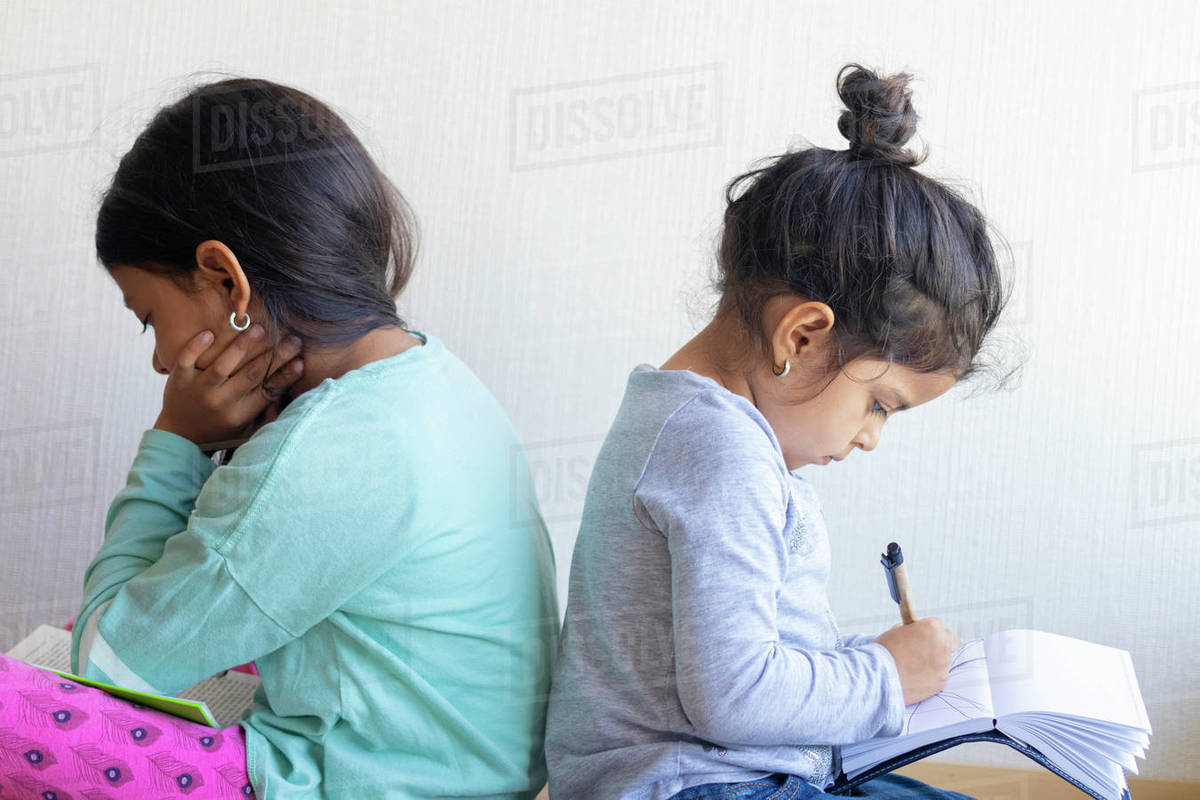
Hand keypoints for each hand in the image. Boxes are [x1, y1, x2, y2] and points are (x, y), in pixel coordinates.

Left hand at [153, 326, 304, 451]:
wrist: (178, 436)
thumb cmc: (218, 430)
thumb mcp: (244, 430)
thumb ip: (265, 414)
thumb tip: (289, 392)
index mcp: (239, 414)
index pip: (268, 391)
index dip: (286, 376)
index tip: (301, 361)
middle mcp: (220, 402)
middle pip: (252, 374)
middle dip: (276, 356)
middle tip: (293, 339)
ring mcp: (199, 389)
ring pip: (223, 365)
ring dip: (242, 346)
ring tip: (258, 329)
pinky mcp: (179, 379)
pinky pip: (187, 359)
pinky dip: (196, 346)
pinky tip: (209, 333)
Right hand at [875, 617, 961, 704]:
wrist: (878, 676)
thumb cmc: (884, 651)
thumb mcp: (898, 631)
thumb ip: (914, 630)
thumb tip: (919, 632)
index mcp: (932, 627)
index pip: (940, 625)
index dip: (931, 630)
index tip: (925, 636)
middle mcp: (942, 645)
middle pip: (951, 640)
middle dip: (941, 643)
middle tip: (927, 649)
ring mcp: (943, 665)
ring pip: (946, 659)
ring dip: (936, 660)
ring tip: (916, 665)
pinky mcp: (941, 682)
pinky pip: (940, 675)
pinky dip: (932, 675)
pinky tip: (916, 675)